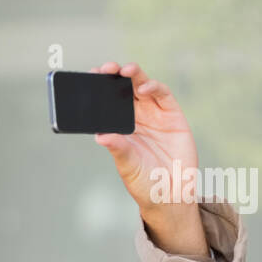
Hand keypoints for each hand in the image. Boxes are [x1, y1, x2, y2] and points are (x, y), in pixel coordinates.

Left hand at [92, 61, 208, 255]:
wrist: (171, 193)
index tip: (89, 76)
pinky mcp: (172, 115)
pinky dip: (154, 87)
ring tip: (125, 71)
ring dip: (134, 76)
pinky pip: (162, 95)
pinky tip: (143, 89)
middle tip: (106, 68)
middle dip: (115, 76)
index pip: (106, 102)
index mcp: (119, 127)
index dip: (99, 88)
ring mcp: (154, 114)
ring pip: (142, 86)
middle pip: (123, 90)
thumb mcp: (127, 165)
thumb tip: (100, 135)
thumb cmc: (144, 181)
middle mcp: (135, 117)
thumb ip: (117, 148)